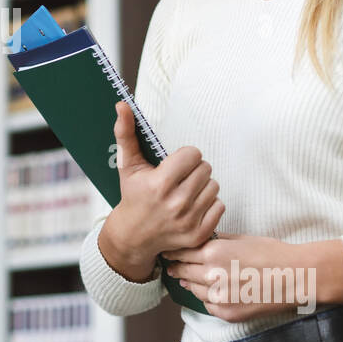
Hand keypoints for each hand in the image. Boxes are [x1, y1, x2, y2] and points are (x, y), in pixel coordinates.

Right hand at [101, 101, 224, 278]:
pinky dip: (210, 204)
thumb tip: (122, 104)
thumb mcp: (127, 165)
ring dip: (202, 186)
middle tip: (180, 178)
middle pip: (205, 169)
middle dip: (194, 170)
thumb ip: (126, 133)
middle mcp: (175, 203)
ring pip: (214, 186)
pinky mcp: (199, 234)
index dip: (185, 156)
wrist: (134, 236)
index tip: (175, 164)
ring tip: (186, 191)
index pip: (193, 154)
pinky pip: (220, 206)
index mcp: (159, 184)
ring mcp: (188, 221)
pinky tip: (193, 206)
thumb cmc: (133, 196)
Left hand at [163, 235, 318, 322]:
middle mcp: (211, 276)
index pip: (180, 252)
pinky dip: (207, 298)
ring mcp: (219, 297)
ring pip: (193, 290)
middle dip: (176, 267)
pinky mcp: (227, 313)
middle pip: (182, 271)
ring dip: (190, 283)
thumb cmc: (272, 254)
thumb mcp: (240, 238)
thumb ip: (216, 240)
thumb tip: (198, 241)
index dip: (172, 251)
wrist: (296, 278)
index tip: (168, 251)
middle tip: (170, 265)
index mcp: (213, 252)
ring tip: (187, 278)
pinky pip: (208, 305)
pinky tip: (212, 291)